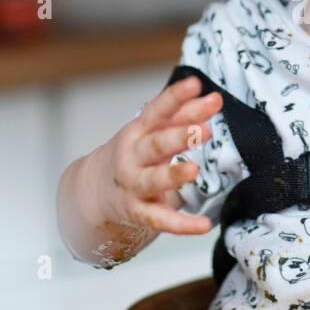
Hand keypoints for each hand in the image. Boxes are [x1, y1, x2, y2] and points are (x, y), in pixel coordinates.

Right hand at [91, 75, 222, 234]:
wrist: (96, 191)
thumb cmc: (135, 155)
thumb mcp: (153, 132)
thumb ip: (184, 116)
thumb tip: (213, 98)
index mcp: (138, 132)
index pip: (157, 111)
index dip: (175, 97)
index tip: (196, 84)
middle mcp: (132, 157)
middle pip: (155, 145)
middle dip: (179, 137)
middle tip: (205, 131)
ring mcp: (133, 186)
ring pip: (152, 181)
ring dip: (173, 176)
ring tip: (193, 171)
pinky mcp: (138, 212)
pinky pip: (161, 220)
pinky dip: (183, 225)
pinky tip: (205, 225)